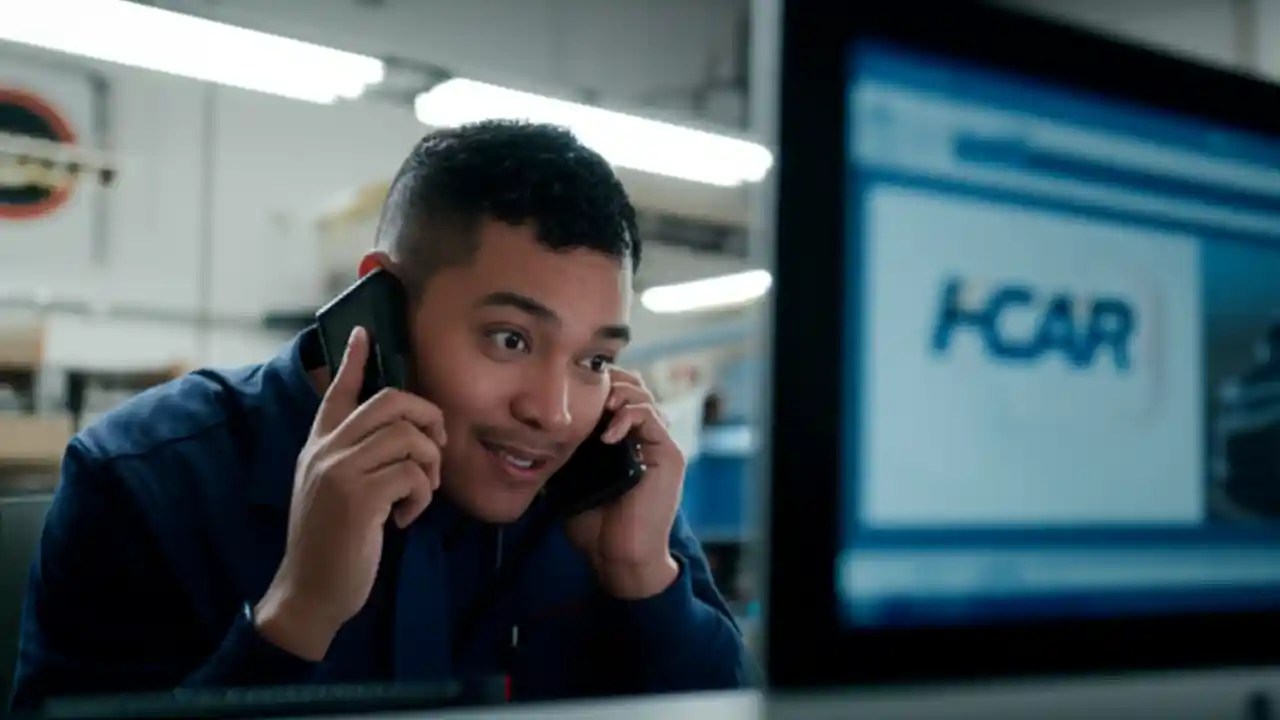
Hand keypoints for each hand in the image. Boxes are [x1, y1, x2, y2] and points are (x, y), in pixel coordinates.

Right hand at [254, 327, 446, 660]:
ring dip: (429, 467)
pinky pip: (413, 474)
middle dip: (428, 419)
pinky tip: (405, 519)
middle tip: (434, 451)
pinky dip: (421, 497)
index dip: (353, 360)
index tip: (365, 332)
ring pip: (410, 437)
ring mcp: (340, 471)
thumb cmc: (331, 543)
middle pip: (391, 402)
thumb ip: (353, 460)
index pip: (336, 391)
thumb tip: (400, 439)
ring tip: (418, 494)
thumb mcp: (333, 491)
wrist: (310, 591)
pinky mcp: (358, 496)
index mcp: (318, 446)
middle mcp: (326, 450)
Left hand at [565, 368, 683, 599]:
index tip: (568, 390)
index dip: (595, 385)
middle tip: (583, 391)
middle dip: (607, 381)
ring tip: (597, 408)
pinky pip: (652, 417)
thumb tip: (532, 432)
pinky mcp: (669, 455)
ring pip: (643, 395)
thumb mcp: (569, 479)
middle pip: (632, 385)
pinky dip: (629, 416)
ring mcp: (659, 444)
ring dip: (617, 394)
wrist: (617, 557)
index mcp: (623, 439)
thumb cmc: (594, 525)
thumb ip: (563, 453)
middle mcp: (644, 437)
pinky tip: (608, 435)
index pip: (615, 393)